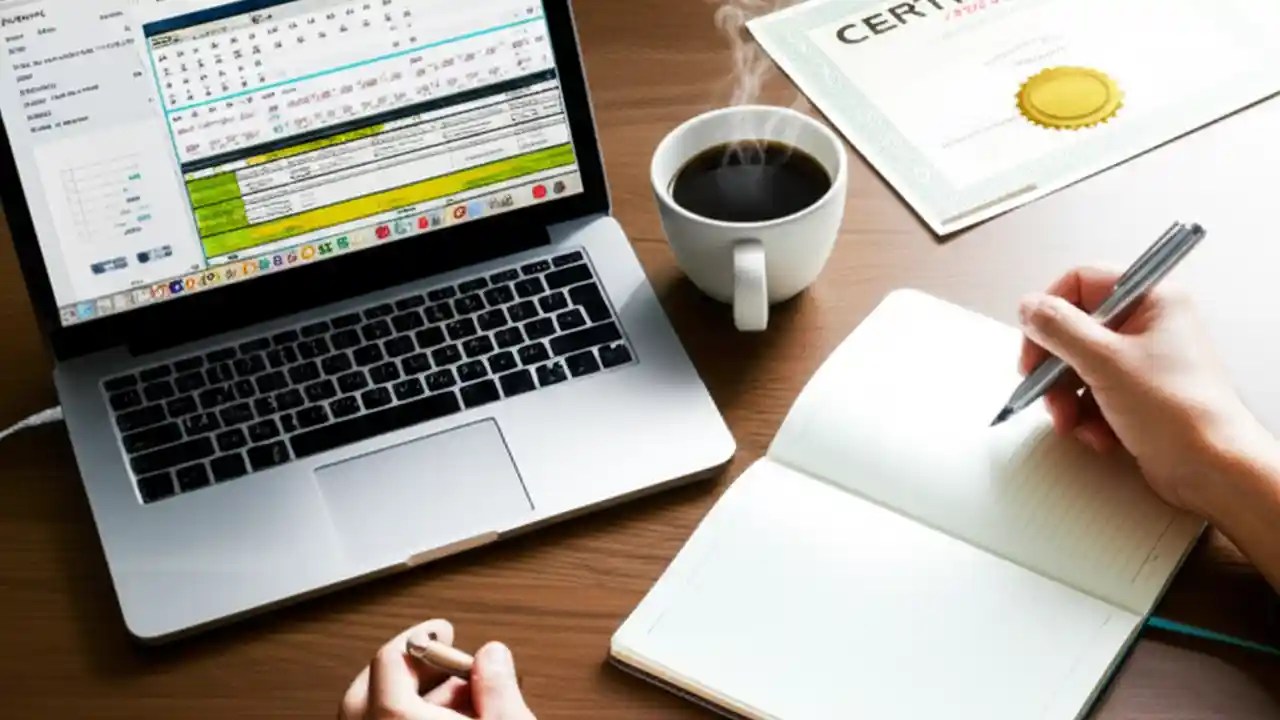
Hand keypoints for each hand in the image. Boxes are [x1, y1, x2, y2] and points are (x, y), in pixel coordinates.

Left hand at [340, 619, 535, 719]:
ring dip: (404, 698)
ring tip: (451, 698)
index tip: (443, 632)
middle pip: (364, 691)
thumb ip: (498, 687)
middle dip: (403, 667)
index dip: (418, 638)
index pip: (389, 661)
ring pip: (366, 717)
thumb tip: (492, 655)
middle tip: (436, 657)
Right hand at [1017, 266, 1272, 516]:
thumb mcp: (1105, 361)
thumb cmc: (1177, 410)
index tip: (1034, 341)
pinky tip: (1097, 433)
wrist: (1213, 469)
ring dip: (1066, 398)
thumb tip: (1028, 307)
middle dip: (1055, 367)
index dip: (1051, 311)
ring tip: (1071, 421)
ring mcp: (1142, 361)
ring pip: (1078, 366)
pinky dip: (1086, 416)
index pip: (1082, 282)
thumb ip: (1059, 328)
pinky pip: (1092, 394)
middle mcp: (1148, 324)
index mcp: (1151, 299)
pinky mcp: (1137, 394)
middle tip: (1044, 388)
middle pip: (1074, 329)